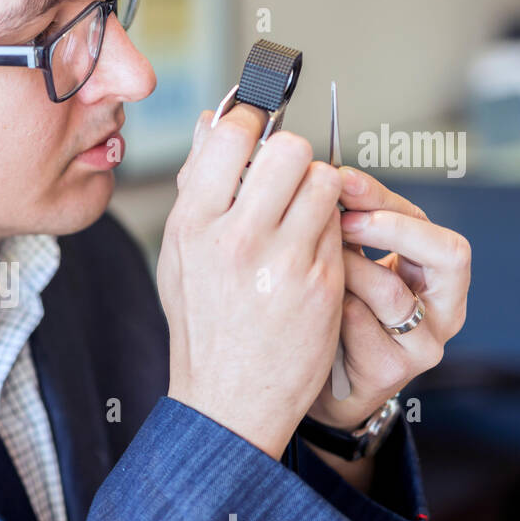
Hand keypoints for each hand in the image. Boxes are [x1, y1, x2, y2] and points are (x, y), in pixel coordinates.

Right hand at [160, 106, 344, 459]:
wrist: (227, 399)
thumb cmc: (201, 323)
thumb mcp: (179, 253)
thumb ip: (197, 185)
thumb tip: (214, 121)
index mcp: (193, 224)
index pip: (233, 135)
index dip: (252, 122)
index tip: (258, 129)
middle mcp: (236, 238)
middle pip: (289, 148)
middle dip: (293, 156)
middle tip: (287, 178)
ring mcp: (283, 261)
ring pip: (325, 181)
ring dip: (320, 190)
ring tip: (303, 215)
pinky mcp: (322, 282)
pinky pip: (340, 225)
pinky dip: (332, 229)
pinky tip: (312, 252)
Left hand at [306, 165, 470, 430]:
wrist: (319, 382)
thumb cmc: (335, 314)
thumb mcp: (351, 263)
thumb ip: (353, 226)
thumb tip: (330, 175)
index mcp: (439, 277)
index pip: (433, 228)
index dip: (388, 200)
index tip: (343, 181)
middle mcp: (446, 310)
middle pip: (449, 255)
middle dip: (391, 229)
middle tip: (342, 220)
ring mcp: (423, 345)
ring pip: (393, 292)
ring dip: (349, 270)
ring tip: (316, 264)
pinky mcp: (392, 371)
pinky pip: (361, 326)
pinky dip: (331, 308)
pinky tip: (309, 305)